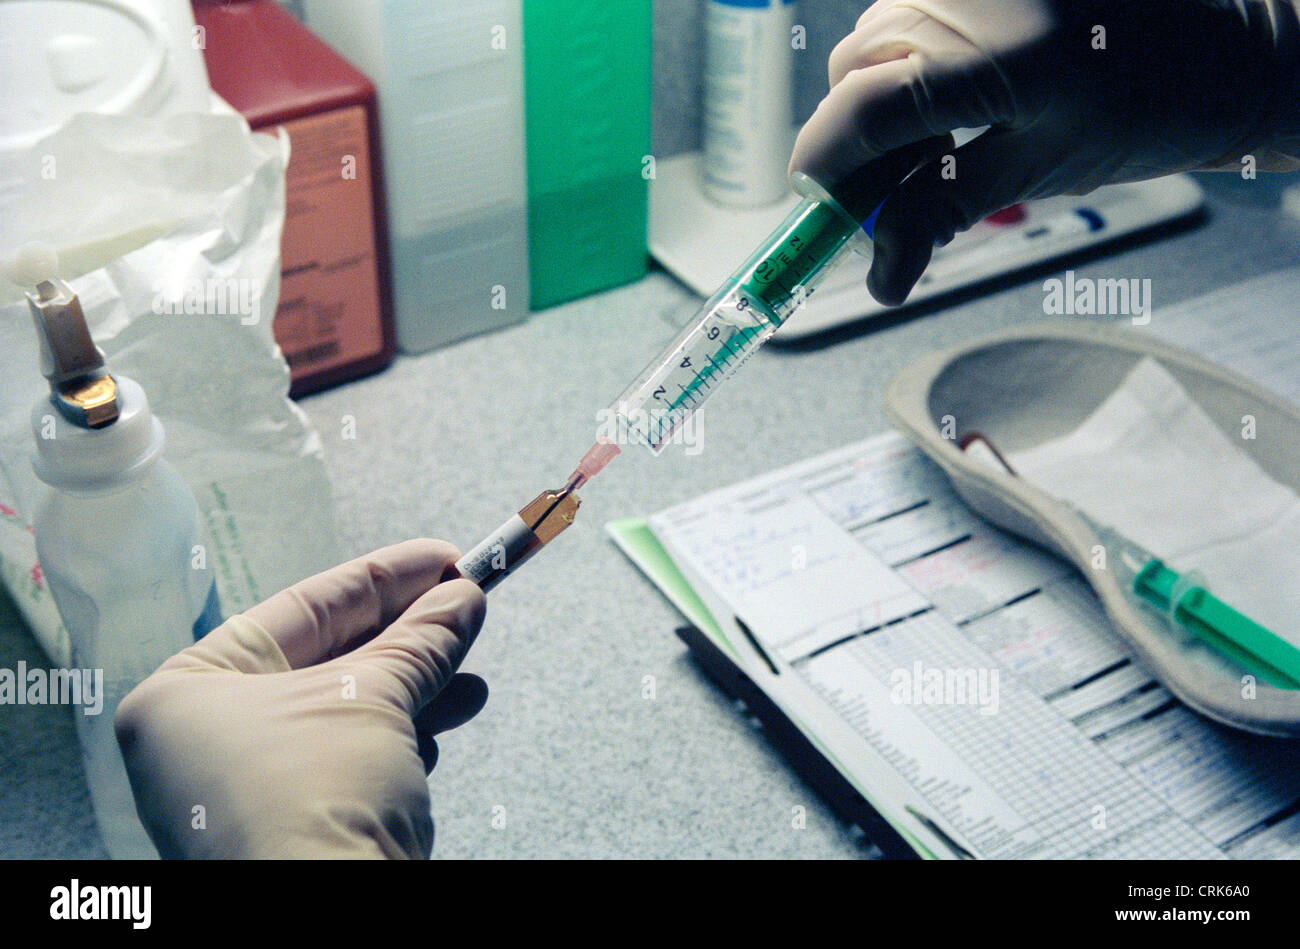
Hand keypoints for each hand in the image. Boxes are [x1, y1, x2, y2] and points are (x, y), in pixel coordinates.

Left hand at [114, 539, 486, 858]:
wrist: (328, 920)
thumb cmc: (316, 794)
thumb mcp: (375, 697)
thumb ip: (420, 640)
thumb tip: (464, 597)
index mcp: (188, 692)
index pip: (301, 608)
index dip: (383, 577)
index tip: (445, 557)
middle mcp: (204, 738)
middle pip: (328, 658)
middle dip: (408, 634)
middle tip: (467, 601)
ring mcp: (245, 787)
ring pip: (346, 711)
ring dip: (417, 686)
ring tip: (471, 675)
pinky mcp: (289, 826)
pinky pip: (350, 759)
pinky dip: (400, 738)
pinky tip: (442, 728)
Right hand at [790, 0, 1299, 304]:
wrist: (1216, 41)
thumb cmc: (1145, 107)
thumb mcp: (1036, 170)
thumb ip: (941, 213)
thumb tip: (880, 279)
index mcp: (986, 57)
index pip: (857, 116)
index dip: (824, 176)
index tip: (823, 222)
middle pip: (851, 83)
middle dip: (858, 149)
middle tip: (899, 199)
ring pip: (869, 49)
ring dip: (881, 105)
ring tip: (943, 144)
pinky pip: (900, 16)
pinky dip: (907, 65)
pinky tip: (952, 98)